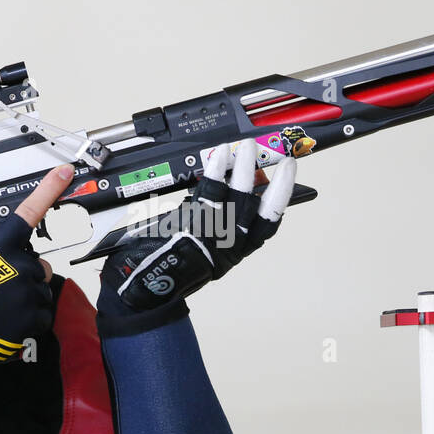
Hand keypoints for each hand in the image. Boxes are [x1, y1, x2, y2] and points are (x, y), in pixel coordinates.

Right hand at [0, 164, 71, 366]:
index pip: (28, 211)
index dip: (48, 190)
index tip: (64, 174)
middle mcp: (19, 265)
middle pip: (35, 261)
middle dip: (21, 271)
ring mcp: (29, 291)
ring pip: (38, 287)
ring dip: (24, 295)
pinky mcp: (35, 316)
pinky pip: (41, 312)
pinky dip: (29, 317)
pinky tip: (7, 320)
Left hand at [98, 139, 295, 315]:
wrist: (145, 285)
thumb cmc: (171, 264)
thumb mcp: (204, 247)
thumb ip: (220, 222)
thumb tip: (235, 188)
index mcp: (235, 252)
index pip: (268, 225)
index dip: (280, 198)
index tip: (288, 175)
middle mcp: (230, 245)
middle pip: (259, 210)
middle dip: (274, 183)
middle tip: (281, 159)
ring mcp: (214, 234)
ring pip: (238, 197)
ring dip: (245, 169)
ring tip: (248, 148)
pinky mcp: (195, 223)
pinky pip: (210, 192)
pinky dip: (217, 170)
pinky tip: (220, 155)